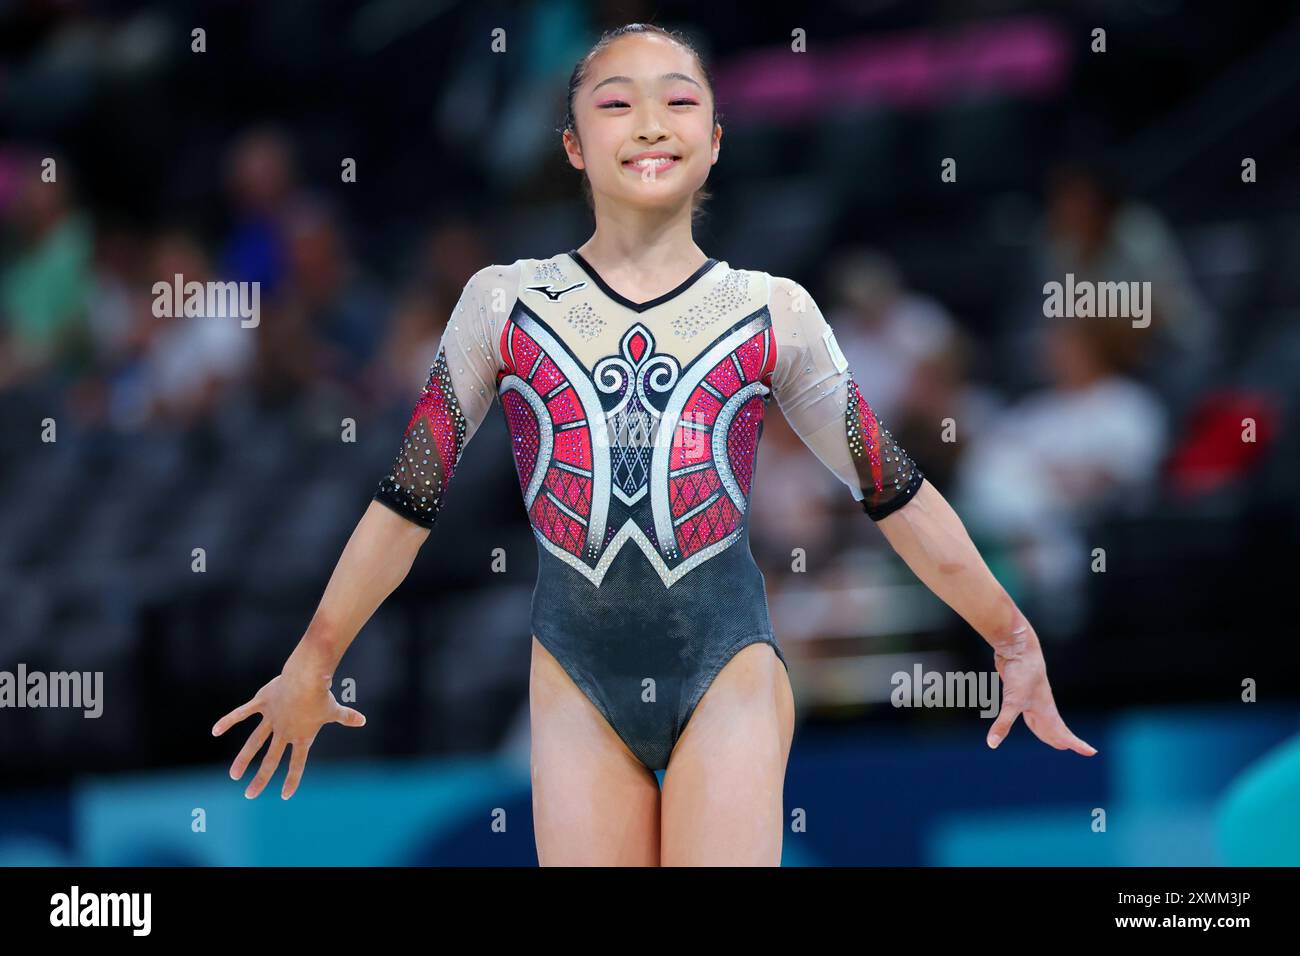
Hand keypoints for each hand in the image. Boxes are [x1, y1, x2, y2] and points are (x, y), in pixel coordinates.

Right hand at [212, 666, 366, 799]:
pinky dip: (228, 721)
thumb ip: (346, 717)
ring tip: (233, 775)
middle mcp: (284, 731)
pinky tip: (215, 731)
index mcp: (302, 736)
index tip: (284, 795)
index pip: (297, 763)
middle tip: (249, 795)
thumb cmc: (322, 694)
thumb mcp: (335, 709)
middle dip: (261, 779)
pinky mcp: (262, 703)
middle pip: (271, 759)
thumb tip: (362, 721)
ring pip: (254, 742)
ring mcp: (271, 718)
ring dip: (243, 759)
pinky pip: (242, 713)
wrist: (307, 677)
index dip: (292, 779)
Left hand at [987, 626, 1095, 755]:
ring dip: (1048, 731)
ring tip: (1053, 740)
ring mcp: (1031, 697)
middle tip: (1074, 748)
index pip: (1063, 733)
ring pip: (1041, 719)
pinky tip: (1028, 716)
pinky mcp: (1019, 690)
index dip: (1077, 744)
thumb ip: (1003, 724)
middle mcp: (1041, 705)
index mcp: (1045, 710)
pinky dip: (1032, 719)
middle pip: (1054, 728)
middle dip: (1062, 740)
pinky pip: (1027, 710)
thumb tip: (992, 744)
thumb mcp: (1011, 701)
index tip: (1092, 752)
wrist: (1018, 647)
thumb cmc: (1021, 673)